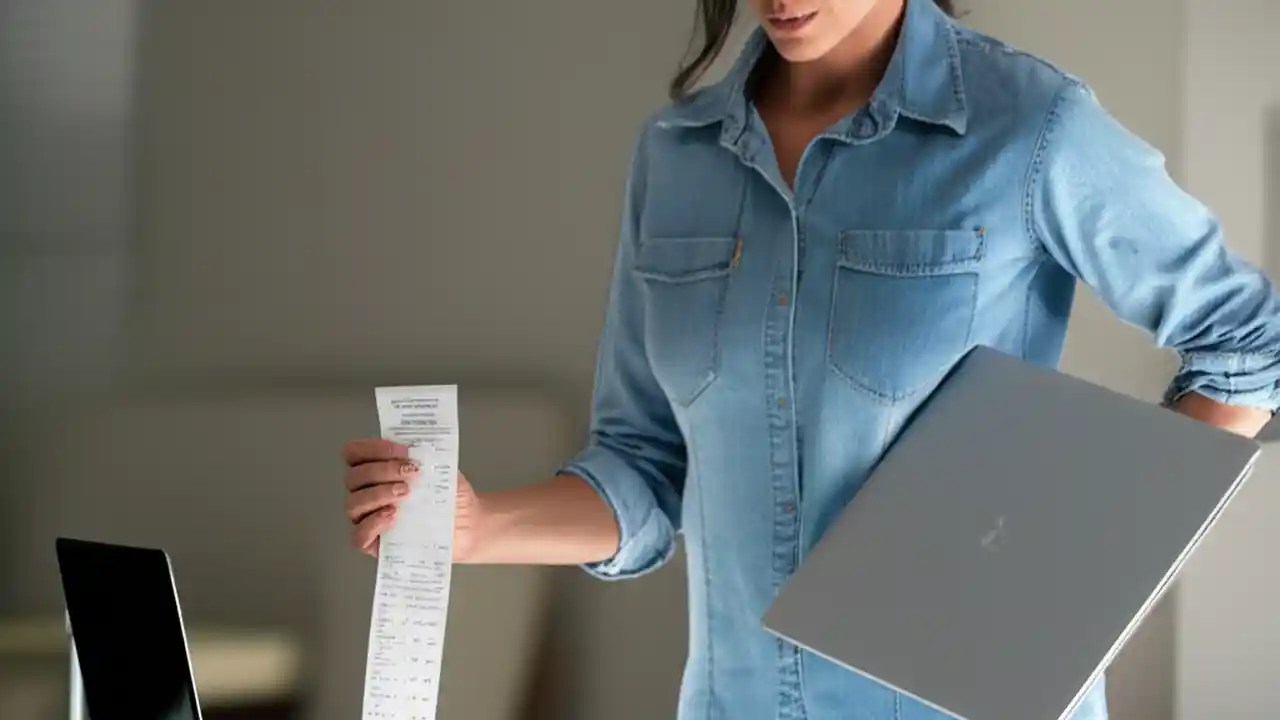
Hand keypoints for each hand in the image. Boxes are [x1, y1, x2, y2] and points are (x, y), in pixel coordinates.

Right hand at [341, 438, 482, 559]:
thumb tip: (419, 445)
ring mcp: (367, 518)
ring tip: (405, 493)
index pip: (355, 453)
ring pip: (353, 504)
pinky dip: (373, 524)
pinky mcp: (374, 544)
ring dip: (378, 494)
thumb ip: (428, 456)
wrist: (468, 526)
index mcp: (376, 469)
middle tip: (410, 472)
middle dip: (382, 470)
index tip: (404, 451)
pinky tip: (392, 516)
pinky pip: (359, 536)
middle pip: (354, 477)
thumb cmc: (450, 497)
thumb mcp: (442, 469)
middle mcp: (366, 492)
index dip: (373, 448)